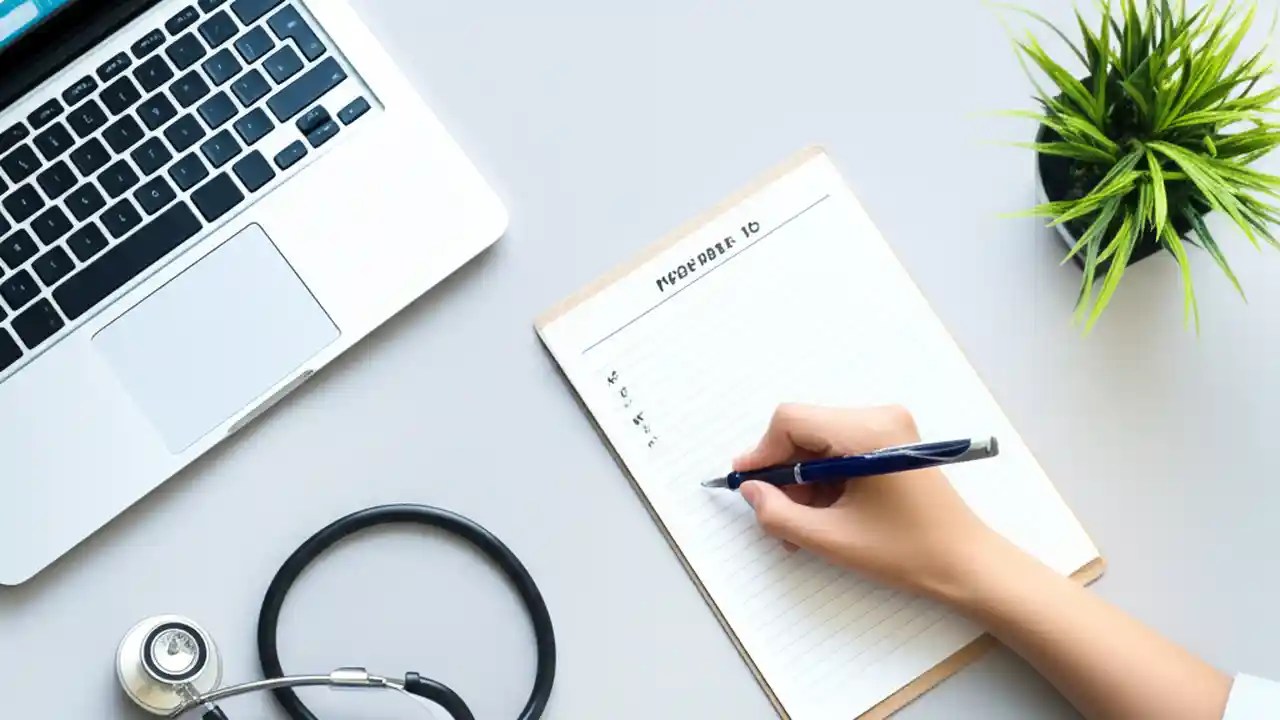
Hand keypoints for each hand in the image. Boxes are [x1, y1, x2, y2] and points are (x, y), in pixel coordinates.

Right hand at [734, 404, 1019, 602]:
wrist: (966, 562)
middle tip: (774, 515)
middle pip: (804, 429)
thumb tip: (751, 491)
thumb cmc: (906, 551)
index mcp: (866, 432)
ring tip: (801, 526)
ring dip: (803, 481)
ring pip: (819, 441)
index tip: (747, 485)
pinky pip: (840, 448)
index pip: (791, 420)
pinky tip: (824, 515)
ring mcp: (889, 426)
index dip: (762, 452)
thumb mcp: (832, 539)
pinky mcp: (893, 440)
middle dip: (783, 473)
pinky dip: (824, 479)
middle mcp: (879, 417)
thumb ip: (779, 514)